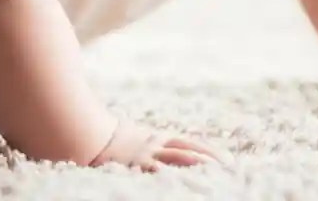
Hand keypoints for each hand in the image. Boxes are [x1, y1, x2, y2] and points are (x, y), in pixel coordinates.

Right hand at [90, 121, 231, 170]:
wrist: (87, 134)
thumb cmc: (106, 138)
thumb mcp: (131, 137)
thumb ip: (145, 141)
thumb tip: (157, 147)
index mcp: (156, 139)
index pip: (188, 144)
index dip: (208, 151)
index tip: (227, 159)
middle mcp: (154, 147)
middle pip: (188, 151)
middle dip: (209, 158)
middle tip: (230, 166)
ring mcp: (146, 156)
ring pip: (177, 159)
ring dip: (197, 166)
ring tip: (214, 174)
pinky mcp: (136, 166)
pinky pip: (157, 172)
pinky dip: (171, 177)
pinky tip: (182, 183)